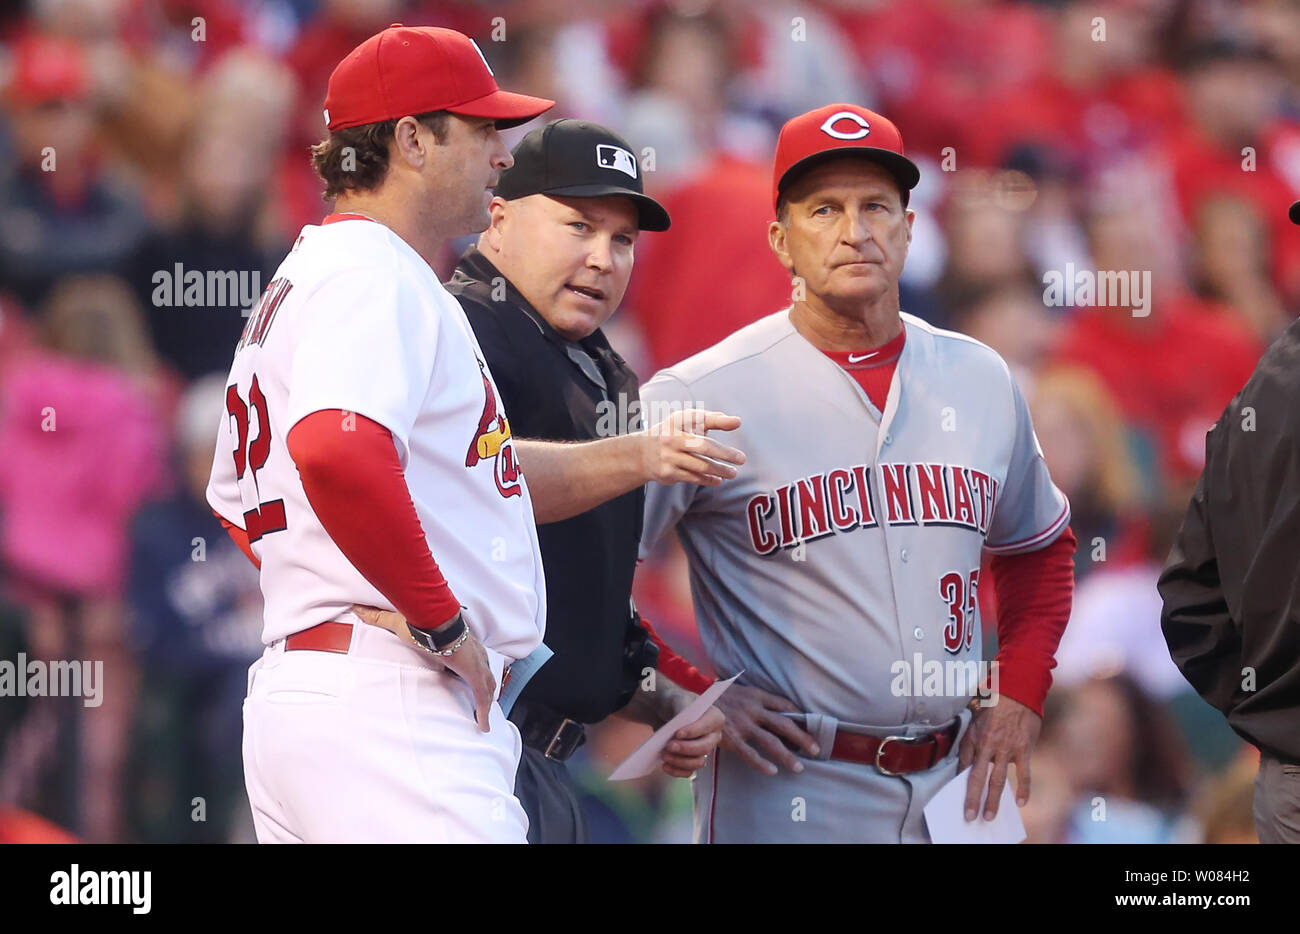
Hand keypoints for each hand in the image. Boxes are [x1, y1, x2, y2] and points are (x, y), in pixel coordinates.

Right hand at [352, 604, 496, 732]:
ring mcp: (476, 664)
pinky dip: (484, 712)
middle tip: (485, 698)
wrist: (436, 623)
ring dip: (487, 701)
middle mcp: (473, 653)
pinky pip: (483, 698)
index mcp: (458, 640)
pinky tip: (483, 726)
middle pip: (484, 671)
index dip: (471, 664)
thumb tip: (359, 609)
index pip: (469, 654)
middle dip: (485, 684)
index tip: (469, 672)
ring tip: (485, 716)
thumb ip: (379, 618)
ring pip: (487, 686)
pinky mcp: (475, 675)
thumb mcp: (398, 623)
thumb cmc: (422, 622)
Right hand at [642, 408, 744, 486]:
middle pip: (703, 446)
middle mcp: (672, 438)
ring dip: (719, 470)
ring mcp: (669, 457)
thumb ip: (711, 419)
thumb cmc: (672, 434)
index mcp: (677, 421)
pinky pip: (693, 477)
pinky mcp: (668, 473)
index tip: (737, 422)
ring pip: (700, 465)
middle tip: (741, 459)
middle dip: (725, 453)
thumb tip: (736, 422)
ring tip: (733, 473)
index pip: (700, 418)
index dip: (718, 420)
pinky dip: (708, 479)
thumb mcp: (685, 422)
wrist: (641, 454)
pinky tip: (718, 480)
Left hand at [660, 704, 723, 777]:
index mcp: (715, 718)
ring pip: (698, 762)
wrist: (666, 712)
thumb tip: (680, 722)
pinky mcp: (693, 760)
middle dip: (686, 749)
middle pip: (704, 748)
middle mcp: (713, 736)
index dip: (693, 732)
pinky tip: (665, 765)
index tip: (677, 733)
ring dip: (680, 761)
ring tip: (665, 755)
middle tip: (669, 746)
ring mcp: (704, 751)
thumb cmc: (676, 704)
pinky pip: (689, 772)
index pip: (707, 727)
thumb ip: (681, 708)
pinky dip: (677, 770)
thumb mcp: (679, 700)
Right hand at [715, 684, 817, 774]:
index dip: (801, 716)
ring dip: (787, 755)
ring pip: (770, 741)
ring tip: (799, 767)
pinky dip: (761, 763)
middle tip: (816, 750)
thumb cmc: (722, 698)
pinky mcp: (731, 738)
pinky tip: (772, 771)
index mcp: (757, 696)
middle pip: (784, 724)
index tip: (813, 727)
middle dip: (802, 738)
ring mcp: (742, 724)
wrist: (695, 702)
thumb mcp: (743, 692)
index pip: (785, 705)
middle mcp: (753, 709)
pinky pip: (749, 753)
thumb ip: (761, 701)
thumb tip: (784, 713)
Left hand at [957, 694, 1040, 820]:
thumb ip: (970, 743)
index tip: (956, 796)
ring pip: (998, 780)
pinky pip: (1023, 774)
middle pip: (977, 778)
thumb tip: (964, 764)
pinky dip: (1023, 789)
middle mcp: (988, 746)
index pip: (964, 765)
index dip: (959, 781)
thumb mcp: (974, 721)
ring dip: (993, 800)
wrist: (1017, 690)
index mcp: (974, 739)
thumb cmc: (994, 705)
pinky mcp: (1023, 750)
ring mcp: (1007, 749)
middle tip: (969, 816)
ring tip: (990, 816)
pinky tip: (1021, 802)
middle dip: (972, 799)